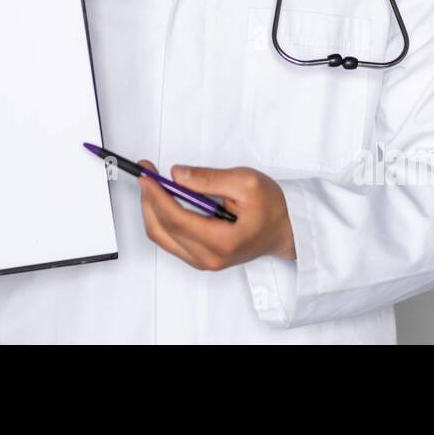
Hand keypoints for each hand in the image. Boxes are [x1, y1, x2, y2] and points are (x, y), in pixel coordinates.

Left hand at [136, 161, 295, 270]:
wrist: (286, 229)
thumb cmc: (272, 207)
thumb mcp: (246, 182)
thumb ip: (208, 179)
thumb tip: (177, 175)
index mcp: (221, 241)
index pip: (176, 218)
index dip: (156, 194)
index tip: (147, 175)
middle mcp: (209, 257)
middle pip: (162, 228)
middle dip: (149, 198)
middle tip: (147, 173)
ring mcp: (203, 261)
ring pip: (162, 236)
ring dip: (152, 208)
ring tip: (153, 183)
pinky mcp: (201, 258)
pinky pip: (170, 240)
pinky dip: (161, 218)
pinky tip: (163, 199)